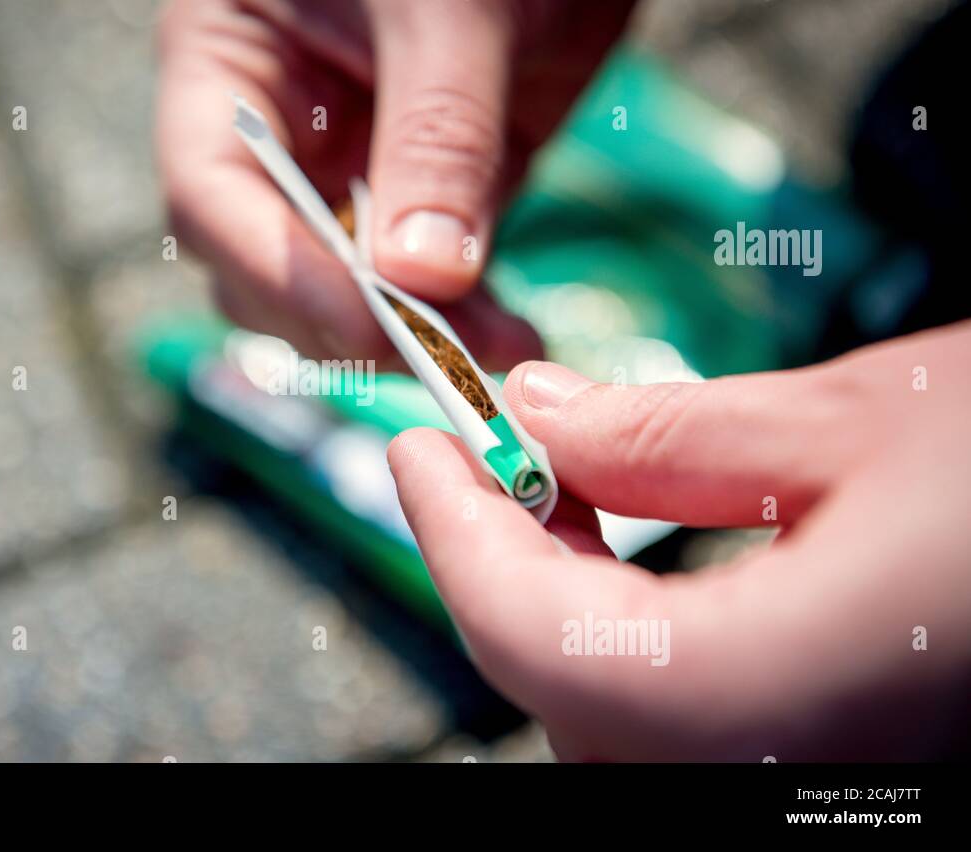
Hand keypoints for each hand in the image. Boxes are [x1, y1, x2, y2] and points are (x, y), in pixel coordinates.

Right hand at [157, 0, 631, 364]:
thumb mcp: (442, 8)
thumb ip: (434, 135)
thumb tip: (422, 279)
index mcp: (230, 65)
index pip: (212, 192)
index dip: (280, 267)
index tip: (367, 320)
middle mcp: (284, 132)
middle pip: (266, 264)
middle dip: (340, 317)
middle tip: (432, 351)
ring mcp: (361, 168)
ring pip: (349, 290)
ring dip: (414, 335)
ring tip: (491, 355)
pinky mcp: (439, 190)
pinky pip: (432, 279)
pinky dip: (464, 316)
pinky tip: (507, 337)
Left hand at [388, 321, 970, 759]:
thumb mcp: (862, 421)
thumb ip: (669, 432)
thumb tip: (537, 415)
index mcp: (787, 695)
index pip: (538, 644)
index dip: (453, 540)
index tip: (420, 447)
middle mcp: (786, 778)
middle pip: (561, 694)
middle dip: (495, 569)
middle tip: (480, 459)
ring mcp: (815, 787)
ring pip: (606, 725)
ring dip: (550, 607)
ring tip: (553, 494)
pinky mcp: (838, 766)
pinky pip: (675, 730)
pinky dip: (622, 646)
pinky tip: (632, 562)